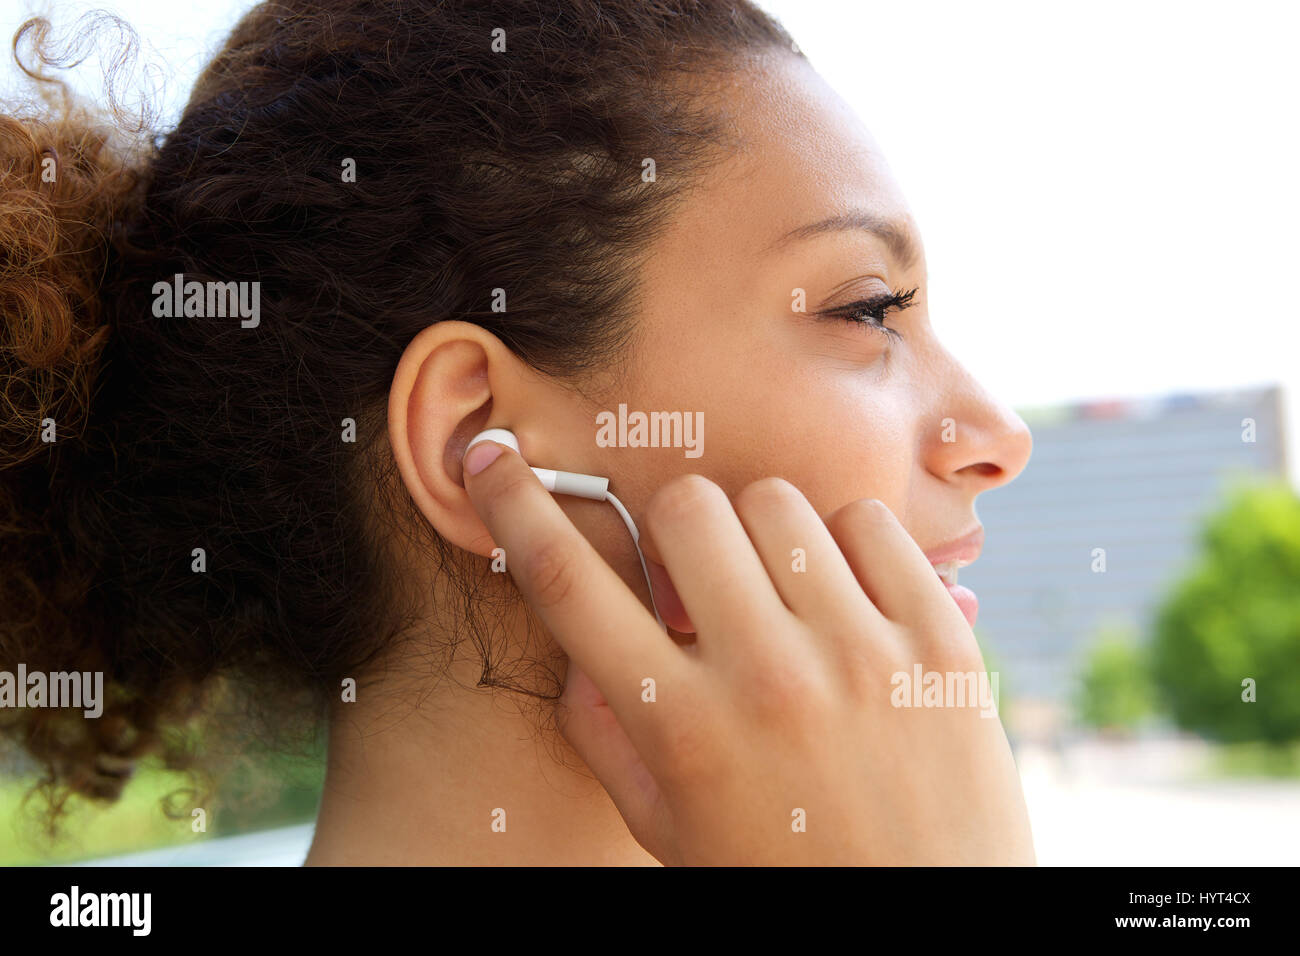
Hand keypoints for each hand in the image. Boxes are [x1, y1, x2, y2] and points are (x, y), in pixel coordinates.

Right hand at [462, 439, 1035, 864]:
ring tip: (781, 598)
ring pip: (776, 500)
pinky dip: (844, 545)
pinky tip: (844, 602)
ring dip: (760, 537)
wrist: (925, 924)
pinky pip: (868, 522)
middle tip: (700, 577)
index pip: (568, 583)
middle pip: (683, 507)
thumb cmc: (779, 874)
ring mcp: (860, 654)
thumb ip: (603, 727)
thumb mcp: (666, 825)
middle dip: (675, 529)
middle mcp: (767, 679)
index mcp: (682, 728)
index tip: (491, 457)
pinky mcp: (939, 642)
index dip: (513, 505)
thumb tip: (575, 631)